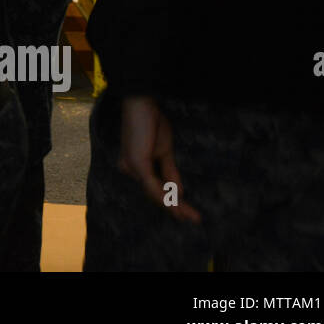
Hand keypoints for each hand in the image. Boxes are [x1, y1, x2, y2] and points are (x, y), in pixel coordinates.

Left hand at [118, 96, 201, 222]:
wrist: (142, 104)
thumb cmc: (151, 122)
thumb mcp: (165, 151)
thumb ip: (169, 172)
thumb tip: (178, 192)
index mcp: (134, 166)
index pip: (154, 188)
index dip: (170, 201)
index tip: (186, 213)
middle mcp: (129, 169)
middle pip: (154, 194)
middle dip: (175, 207)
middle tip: (193, 219)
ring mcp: (132, 167)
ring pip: (155, 193)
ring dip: (174, 205)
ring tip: (191, 216)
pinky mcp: (137, 164)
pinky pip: (153, 185)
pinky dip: (166, 196)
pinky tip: (178, 204)